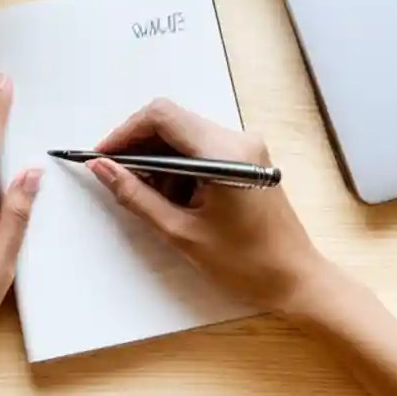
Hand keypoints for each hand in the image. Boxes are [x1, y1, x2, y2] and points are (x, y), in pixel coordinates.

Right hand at [88, 98, 327, 310]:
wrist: (295, 279)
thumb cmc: (244, 263)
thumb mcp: (180, 231)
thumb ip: (135, 195)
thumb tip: (101, 168)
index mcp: (223, 151)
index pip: (162, 116)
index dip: (125, 132)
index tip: (102, 157)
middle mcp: (237, 138)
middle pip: (172, 123)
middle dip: (140, 149)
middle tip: (118, 181)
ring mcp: (245, 146)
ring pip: (185, 137)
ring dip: (160, 163)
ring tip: (153, 202)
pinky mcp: (247, 159)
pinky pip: (202, 150)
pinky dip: (180, 170)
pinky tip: (176, 202)